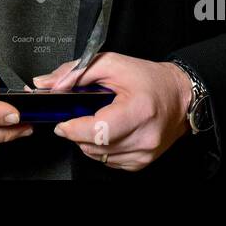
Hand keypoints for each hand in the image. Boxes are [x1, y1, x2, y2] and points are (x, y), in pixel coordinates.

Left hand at [34, 51, 191, 170]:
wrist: (179, 96)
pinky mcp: (142, 162)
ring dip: (88, 140)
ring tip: (96, 119)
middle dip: (77, 132)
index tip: (62, 122)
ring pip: (98, 156)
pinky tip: (109, 131)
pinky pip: (109, 161)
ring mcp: (145, 153)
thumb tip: (46, 84)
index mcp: (139, 110)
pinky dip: (102, 148)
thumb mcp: (111, 63)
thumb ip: (76, 72)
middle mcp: (144, 136)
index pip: (97, 131)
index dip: (73, 128)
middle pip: (94, 146)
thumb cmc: (149, 79)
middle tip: (78, 115)